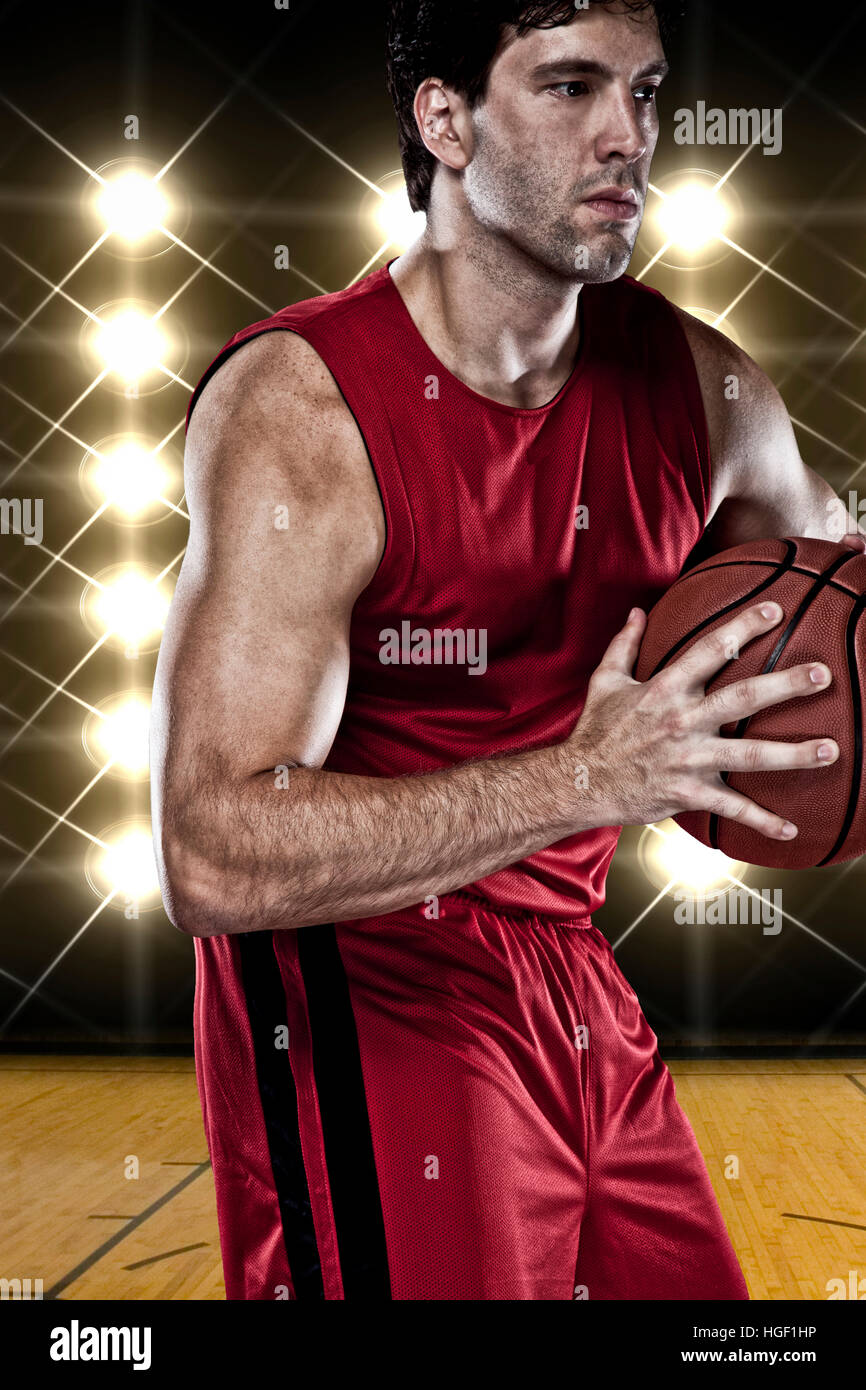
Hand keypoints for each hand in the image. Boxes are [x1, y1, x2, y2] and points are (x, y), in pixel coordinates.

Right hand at [564, 601, 837, 840]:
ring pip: (749, 755)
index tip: (775, 611)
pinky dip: (762, 821)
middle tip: (823, 674)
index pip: (710, 650)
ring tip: (831, 748)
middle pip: (742, 699)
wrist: (578, 782)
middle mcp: (681, 721)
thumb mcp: (605, 681)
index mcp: (665, 688)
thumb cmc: (594, 730)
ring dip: (793, 754)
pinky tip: (791, 829)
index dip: (743, 627)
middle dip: (785, 685)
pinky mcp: (687, 793)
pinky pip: (731, 808)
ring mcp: (688, 759)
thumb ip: (625, 644)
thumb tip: (638, 612)